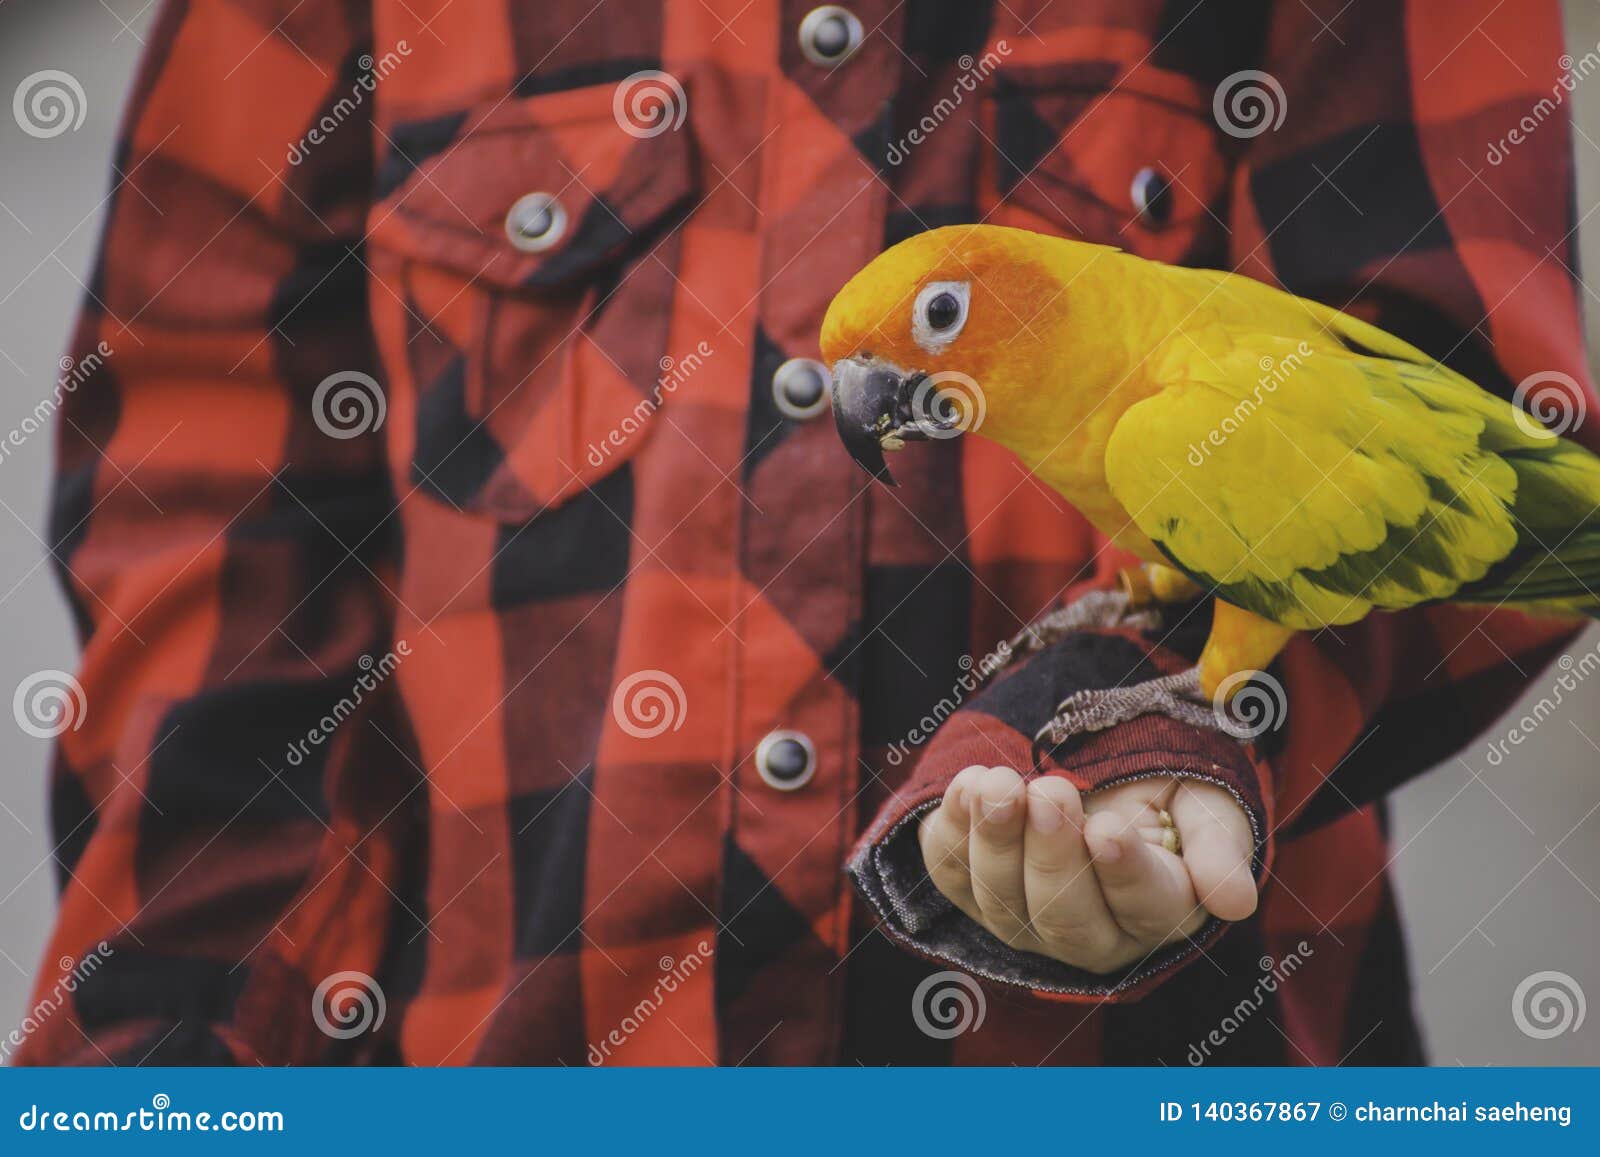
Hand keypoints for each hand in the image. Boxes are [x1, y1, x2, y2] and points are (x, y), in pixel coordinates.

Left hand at [918, 766, 1257, 973]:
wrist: (1104, 770)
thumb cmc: (1167, 792)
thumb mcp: (1206, 804)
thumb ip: (1218, 847)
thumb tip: (1236, 903)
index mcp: (1160, 912)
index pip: (1145, 907)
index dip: (1124, 872)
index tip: (1106, 828)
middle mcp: (1092, 934)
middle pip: (1065, 919)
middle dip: (1051, 855)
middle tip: (1048, 792)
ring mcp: (1026, 920)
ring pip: (1003, 904)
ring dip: (995, 840)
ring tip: (999, 783)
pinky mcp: (974, 890)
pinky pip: (950, 874)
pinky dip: (952, 831)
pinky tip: (968, 785)